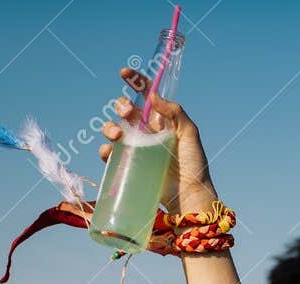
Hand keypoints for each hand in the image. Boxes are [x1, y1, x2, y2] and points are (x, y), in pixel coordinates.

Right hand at [100, 68, 216, 215]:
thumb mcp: (190, 134)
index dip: (135, 81)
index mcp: (160, 120)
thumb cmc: (193, 165)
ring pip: (113, 129)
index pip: (145, 95)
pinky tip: (110, 152)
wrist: (188, 195)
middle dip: (120, 106)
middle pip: (125, 111)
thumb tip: (153, 96)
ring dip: (109, 127)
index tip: (124, 73)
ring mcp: (136, 148)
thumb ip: (175, 112)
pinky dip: (106, 151)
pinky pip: (110, 155)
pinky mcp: (128, 166)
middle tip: (126, 113)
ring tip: (116, 135)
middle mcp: (146, 131)